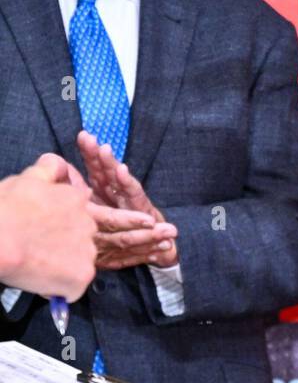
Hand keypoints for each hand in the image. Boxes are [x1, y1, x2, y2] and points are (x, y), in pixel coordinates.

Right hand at [0, 154, 96, 299]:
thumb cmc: (6, 209)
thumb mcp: (27, 178)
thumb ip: (49, 169)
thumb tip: (59, 162)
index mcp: (77, 200)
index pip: (78, 215)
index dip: (60, 227)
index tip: (46, 232)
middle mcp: (89, 223)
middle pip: (80, 240)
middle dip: (63, 248)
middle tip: (35, 250)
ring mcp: (87, 251)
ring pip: (78, 265)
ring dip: (61, 269)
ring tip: (35, 265)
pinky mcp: (81, 276)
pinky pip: (72, 289)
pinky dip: (58, 290)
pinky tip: (39, 281)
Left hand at [77, 132, 178, 270]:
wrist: (156, 246)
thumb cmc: (124, 230)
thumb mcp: (97, 216)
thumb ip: (80, 198)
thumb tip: (57, 183)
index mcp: (104, 193)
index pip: (94, 170)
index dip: (88, 154)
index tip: (81, 136)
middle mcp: (116, 193)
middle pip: (104, 170)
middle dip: (96, 153)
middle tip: (87, 138)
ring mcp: (129, 200)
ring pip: (118, 179)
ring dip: (111, 163)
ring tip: (104, 149)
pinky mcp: (142, 210)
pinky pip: (132, 195)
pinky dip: (126, 182)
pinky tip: (121, 170)